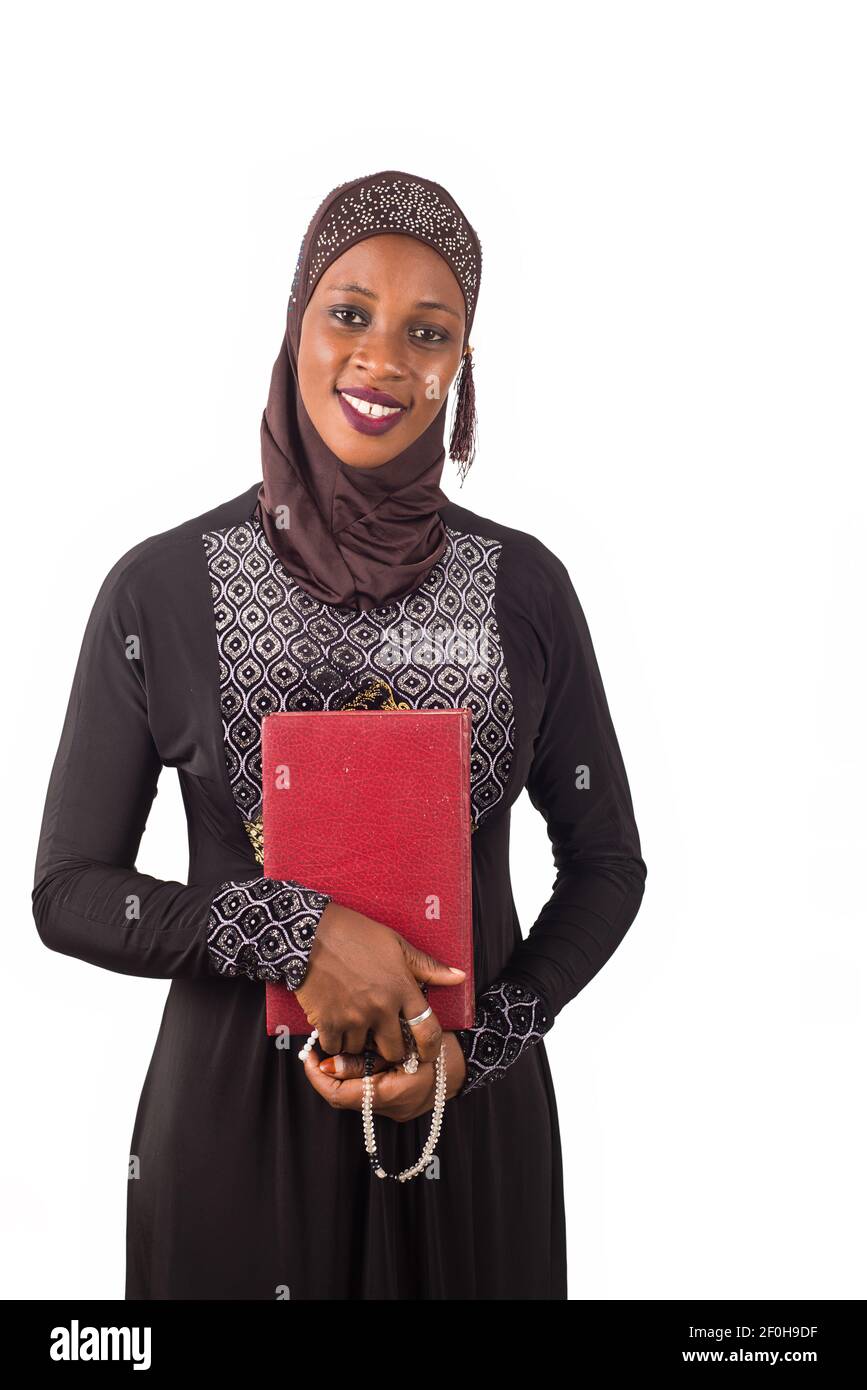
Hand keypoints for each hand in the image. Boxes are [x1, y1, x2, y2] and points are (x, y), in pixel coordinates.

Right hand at [293, 902, 465, 1064]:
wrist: (310, 933)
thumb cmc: (355, 934)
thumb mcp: (396, 944)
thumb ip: (427, 967)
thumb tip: (460, 977)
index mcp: (402, 988)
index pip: (427, 1030)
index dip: (429, 1049)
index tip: (426, 1055)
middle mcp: (381, 1008)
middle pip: (394, 1050)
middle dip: (390, 1048)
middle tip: (382, 1038)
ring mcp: (354, 1017)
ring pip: (362, 1050)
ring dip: (359, 1042)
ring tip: (354, 1023)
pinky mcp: (328, 1022)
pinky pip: (335, 1047)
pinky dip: (334, 1041)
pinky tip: (334, 1023)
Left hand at [302, 1031, 467, 1120]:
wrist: (471, 1058)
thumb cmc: (440, 1042)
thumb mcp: (403, 1041)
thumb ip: (365, 1058)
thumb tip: (328, 1065)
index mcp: (394, 1093)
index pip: (341, 1096)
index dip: (318, 1078)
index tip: (308, 1057)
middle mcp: (393, 1109)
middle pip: (347, 1098)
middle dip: (328, 1075)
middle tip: (317, 1049)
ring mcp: (397, 1111)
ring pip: (357, 1098)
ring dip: (343, 1076)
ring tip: (337, 1049)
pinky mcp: (400, 1106)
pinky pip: (371, 1095)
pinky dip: (360, 1078)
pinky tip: (359, 1057)